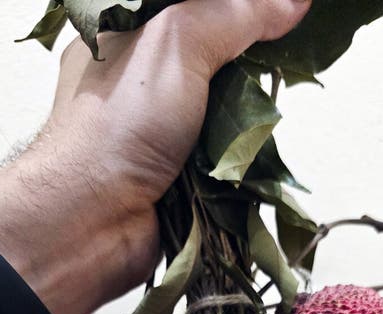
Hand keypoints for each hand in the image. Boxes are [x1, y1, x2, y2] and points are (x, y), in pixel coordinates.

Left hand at [0, 0, 309, 313]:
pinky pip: (220, 153)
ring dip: (248, 110)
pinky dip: (241, 153)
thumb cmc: (117, 127)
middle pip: (211, 51)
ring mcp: (157, 128)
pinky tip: (258, 146)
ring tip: (272, 101)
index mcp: (124, 29)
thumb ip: (236, 14)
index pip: (189, 4)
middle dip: (248, 55)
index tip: (277, 10)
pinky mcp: (175, 172)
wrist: (91, 222)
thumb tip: (291, 1)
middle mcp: (139, 77)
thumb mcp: (178, 43)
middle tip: (282, 49)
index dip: (235, 8)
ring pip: (220, 105)